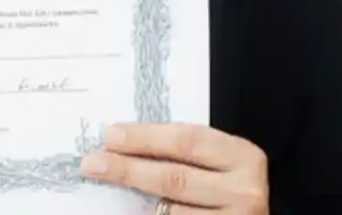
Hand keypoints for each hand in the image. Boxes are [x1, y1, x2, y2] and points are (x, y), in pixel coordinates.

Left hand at [79, 122, 267, 213]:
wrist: (247, 214)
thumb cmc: (228, 184)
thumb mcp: (219, 160)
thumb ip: (185, 150)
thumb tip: (123, 142)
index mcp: (243, 156)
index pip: (187, 140)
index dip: (145, 137)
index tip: (110, 135)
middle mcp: (244, 191)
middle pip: (174, 178)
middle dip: (128, 169)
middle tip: (94, 162)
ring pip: (171, 212)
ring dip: (134, 201)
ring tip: (106, 186)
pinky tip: (130, 210)